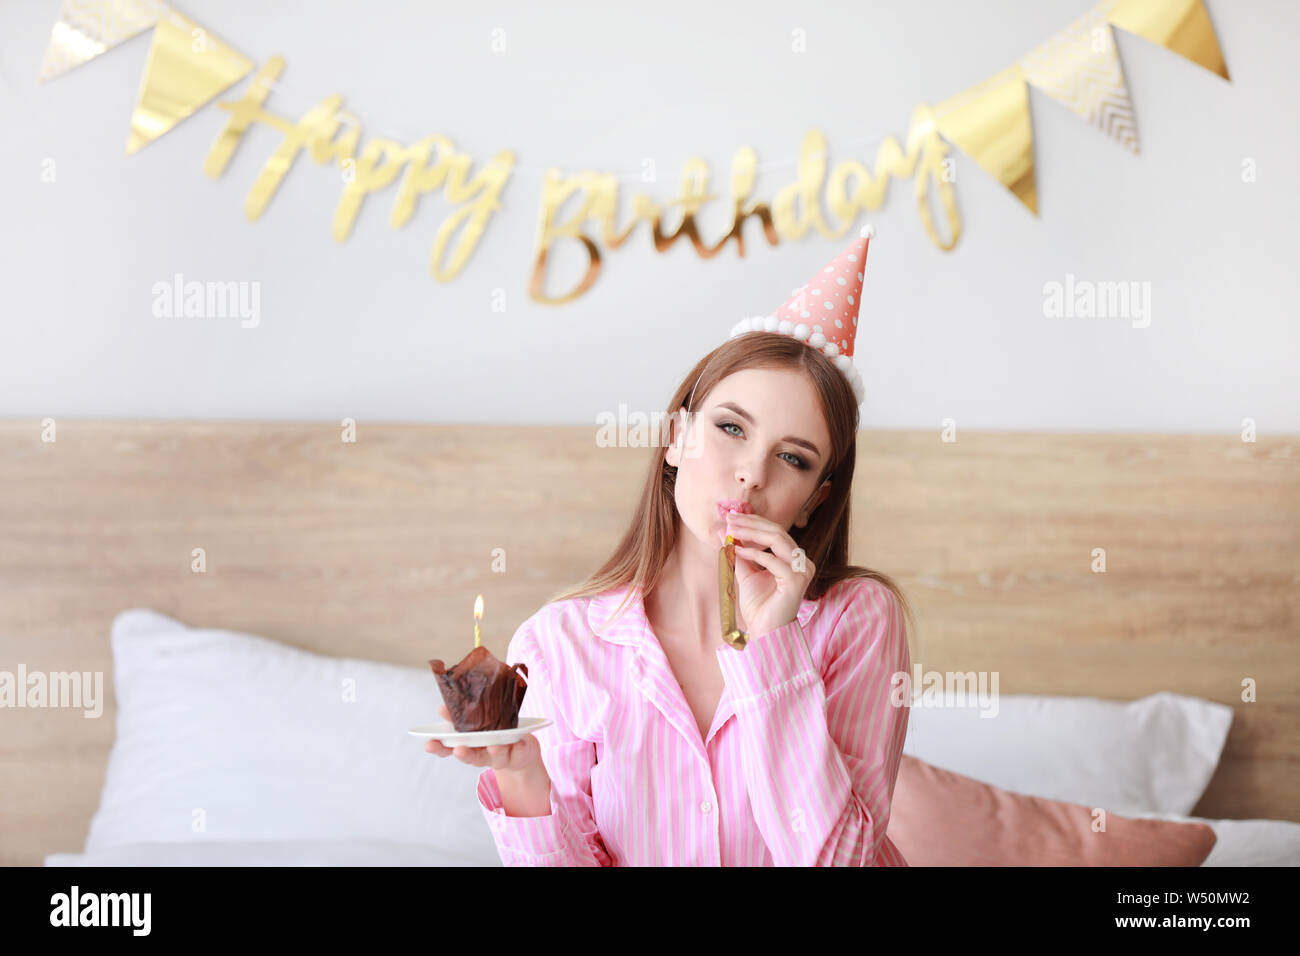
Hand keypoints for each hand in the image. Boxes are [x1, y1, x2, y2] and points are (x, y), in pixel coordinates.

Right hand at [424, 703, 545, 773]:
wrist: (520, 752)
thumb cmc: (492, 735)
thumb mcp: (475, 725)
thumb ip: (458, 719)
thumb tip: (441, 707)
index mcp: (470, 746)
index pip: (451, 749)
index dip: (439, 748)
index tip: (428, 744)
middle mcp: (483, 753)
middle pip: (472, 756)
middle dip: (465, 754)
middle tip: (458, 749)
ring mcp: (501, 754)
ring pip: (496, 755)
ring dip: (494, 751)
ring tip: (493, 746)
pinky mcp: (519, 752)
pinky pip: (520, 749)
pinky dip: (519, 747)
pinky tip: (519, 743)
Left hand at [724, 511, 815, 639]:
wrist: (764, 631)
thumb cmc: (759, 605)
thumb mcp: (746, 573)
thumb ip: (740, 553)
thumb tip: (724, 534)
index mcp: (793, 559)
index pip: (775, 531)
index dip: (753, 522)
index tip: (731, 518)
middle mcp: (802, 562)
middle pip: (777, 532)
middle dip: (751, 523)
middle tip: (729, 520)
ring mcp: (802, 571)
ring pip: (778, 540)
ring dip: (751, 533)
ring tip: (731, 531)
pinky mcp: (796, 582)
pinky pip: (773, 561)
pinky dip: (754, 553)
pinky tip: (738, 551)